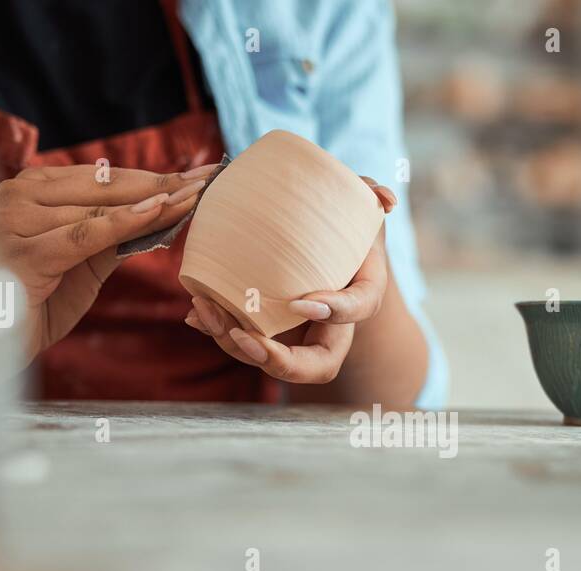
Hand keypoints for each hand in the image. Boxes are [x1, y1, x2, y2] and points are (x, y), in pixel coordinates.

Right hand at [0, 163, 219, 361]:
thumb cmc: (34, 303)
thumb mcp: (82, 264)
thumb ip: (114, 236)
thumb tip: (165, 213)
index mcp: (30, 189)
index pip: (104, 178)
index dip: (154, 177)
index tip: (200, 174)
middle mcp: (17, 194)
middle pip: (105, 187)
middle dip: (162, 184)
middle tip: (210, 179)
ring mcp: (14, 220)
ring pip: (100, 209)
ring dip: (153, 203)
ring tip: (196, 198)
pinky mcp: (21, 252)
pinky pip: (85, 236)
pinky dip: (125, 223)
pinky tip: (161, 212)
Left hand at [183, 178, 396, 384]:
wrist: (319, 250)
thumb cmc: (340, 229)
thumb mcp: (361, 210)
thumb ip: (372, 196)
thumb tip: (384, 199)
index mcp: (361, 298)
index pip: (357, 312)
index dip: (333, 311)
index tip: (301, 300)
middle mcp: (329, 329)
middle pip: (309, 365)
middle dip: (275, 359)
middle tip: (244, 334)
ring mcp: (296, 337)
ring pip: (268, 359)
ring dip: (233, 342)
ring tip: (205, 311)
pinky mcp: (266, 332)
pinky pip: (244, 343)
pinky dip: (218, 330)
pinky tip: (196, 314)